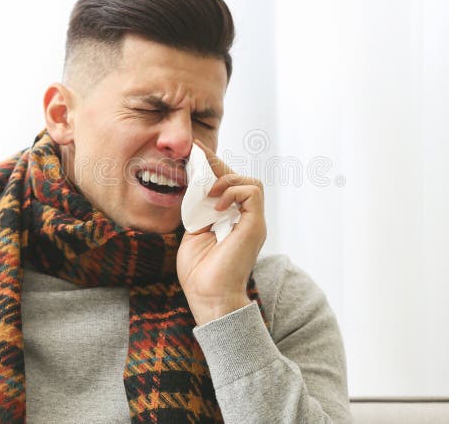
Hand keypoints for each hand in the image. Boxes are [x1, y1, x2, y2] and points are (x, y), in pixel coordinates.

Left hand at [177, 139, 266, 324]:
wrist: (209, 297)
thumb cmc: (199, 272)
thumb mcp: (193, 231)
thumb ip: (198, 210)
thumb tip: (194, 187)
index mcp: (232, 220)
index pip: (228, 185)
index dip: (213, 167)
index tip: (195, 151)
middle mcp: (246, 219)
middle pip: (240, 178)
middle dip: (218, 165)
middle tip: (197, 155)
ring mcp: (253, 222)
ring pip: (251, 182)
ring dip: (227, 180)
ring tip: (209, 193)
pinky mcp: (255, 225)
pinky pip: (252, 192)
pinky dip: (232, 192)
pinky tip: (216, 205)